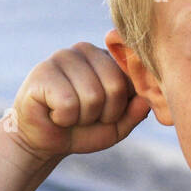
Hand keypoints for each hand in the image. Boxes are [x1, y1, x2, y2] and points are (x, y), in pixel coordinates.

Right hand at [8, 43, 150, 160]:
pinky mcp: (42, 72)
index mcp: (108, 57)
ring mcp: (63, 57)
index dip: (121, 107)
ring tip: (69, 114)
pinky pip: (68, 103)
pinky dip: (63, 118)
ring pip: (92, 96)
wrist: (43, 141)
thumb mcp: (117, 125)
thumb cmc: (83, 129)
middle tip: (85, 116)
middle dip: (104, 114)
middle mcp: (87, 50)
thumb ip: (136, 111)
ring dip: (82, 118)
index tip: (105, 113)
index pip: (133, 79)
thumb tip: (147, 98)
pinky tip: (53, 113)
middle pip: (115, 86)